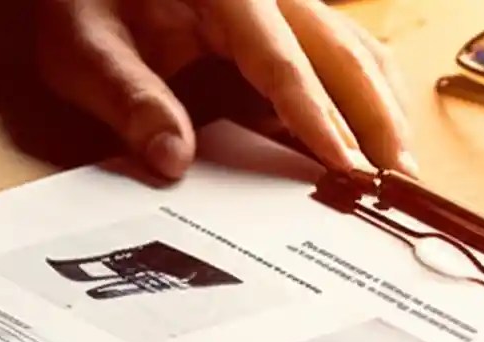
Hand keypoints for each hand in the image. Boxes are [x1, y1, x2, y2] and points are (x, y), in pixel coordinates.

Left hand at [35, 0, 413, 178]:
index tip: (342, 165)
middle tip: (396, 181)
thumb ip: (127, 99)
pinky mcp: (288, 25)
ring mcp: (286, 4)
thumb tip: (171, 159)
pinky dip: (367, 100)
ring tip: (398, 172)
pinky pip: (344, 57)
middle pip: (342, 54)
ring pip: (356, 52)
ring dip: (382, 111)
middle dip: (375, 120)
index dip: (315, 117)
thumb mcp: (85, 50)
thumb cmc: (86, 3)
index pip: (281, 61)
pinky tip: (371, 145)